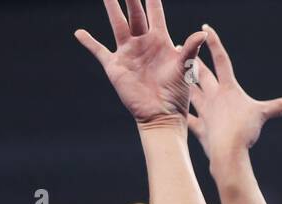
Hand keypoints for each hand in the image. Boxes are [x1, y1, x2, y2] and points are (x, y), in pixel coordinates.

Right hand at [74, 0, 207, 126]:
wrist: (162, 115)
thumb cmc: (176, 94)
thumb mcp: (185, 69)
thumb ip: (190, 49)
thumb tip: (202, 33)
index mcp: (160, 40)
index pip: (155, 12)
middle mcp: (143, 43)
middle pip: (134, 13)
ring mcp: (128, 53)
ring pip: (117, 24)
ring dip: (111, 8)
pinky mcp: (116, 66)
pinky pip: (99, 51)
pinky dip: (89, 42)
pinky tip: (79, 33)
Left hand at [184, 22, 281, 161]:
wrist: (228, 152)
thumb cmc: (245, 130)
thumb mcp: (263, 115)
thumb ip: (280, 107)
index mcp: (228, 89)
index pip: (221, 60)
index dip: (215, 42)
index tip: (205, 27)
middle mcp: (213, 96)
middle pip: (201, 74)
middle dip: (191, 59)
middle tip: (178, 48)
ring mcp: (204, 112)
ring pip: (191, 92)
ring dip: (184, 82)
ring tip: (173, 73)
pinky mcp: (200, 129)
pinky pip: (189, 120)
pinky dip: (183, 116)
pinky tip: (175, 112)